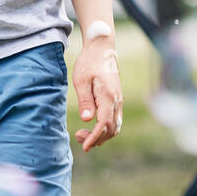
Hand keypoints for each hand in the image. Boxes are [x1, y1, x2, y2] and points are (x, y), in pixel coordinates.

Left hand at [72, 34, 122, 151]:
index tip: (84, 147)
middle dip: (96, 139)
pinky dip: (105, 129)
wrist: (102, 49)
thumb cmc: (89, 62)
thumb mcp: (81, 80)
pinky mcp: (117, 99)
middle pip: (111, 129)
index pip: (104, 124)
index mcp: (109, 96)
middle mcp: (117, 100)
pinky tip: (93, 126)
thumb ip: (85, 100)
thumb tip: (86, 119)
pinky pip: (115, 120)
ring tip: (83, 133)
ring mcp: (119, 100)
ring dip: (101, 135)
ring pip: (115, 126)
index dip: (94, 137)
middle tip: (78, 136)